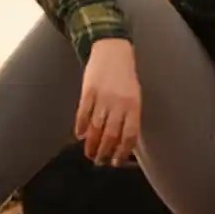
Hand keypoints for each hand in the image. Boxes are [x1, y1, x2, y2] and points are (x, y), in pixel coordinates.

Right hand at [76, 38, 141, 166]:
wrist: (113, 51)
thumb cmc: (125, 77)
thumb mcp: (134, 96)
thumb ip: (130, 116)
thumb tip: (124, 142)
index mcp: (134, 105)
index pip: (129, 135)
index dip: (122, 152)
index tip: (116, 162)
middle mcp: (119, 103)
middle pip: (111, 135)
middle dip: (105, 152)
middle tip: (100, 162)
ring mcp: (102, 98)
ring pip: (95, 128)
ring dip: (91, 144)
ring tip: (89, 154)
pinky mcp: (88, 92)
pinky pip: (83, 114)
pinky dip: (80, 127)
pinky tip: (80, 136)